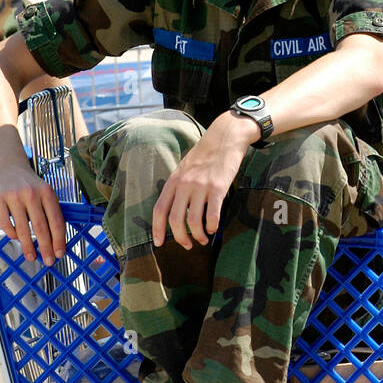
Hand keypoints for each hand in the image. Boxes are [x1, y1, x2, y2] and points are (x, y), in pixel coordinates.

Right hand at [0, 160, 66, 265]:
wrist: (6, 163)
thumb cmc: (27, 182)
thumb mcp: (43, 190)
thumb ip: (49, 209)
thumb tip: (56, 238)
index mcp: (47, 192)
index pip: (56, 221)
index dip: (59, 240)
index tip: (60, 253)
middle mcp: (32, 193)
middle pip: (41, 228)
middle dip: (46, 248)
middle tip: (48, 261)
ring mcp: (13, 196)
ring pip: (23, 229)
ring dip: (28, 246)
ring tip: (31, 256)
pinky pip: (6, 224)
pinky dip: (12, 234)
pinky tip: (16, 238)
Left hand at [151, 112, 255, 249]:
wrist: (225, 136)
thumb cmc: (206, 153)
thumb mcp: (185, 167)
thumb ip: (179, 186)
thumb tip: (176, 210)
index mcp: (174, 180)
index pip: (159, 210)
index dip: (157, 229)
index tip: (158, 243)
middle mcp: (184, 184)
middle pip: (176, 220)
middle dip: (180, 238)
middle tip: (188, 245)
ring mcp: (201, 186)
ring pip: (194, 221)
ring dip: (198, 235)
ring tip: (204, 239)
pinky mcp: (218, 187)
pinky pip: (212, 215)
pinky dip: (212, 227)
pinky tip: (214, 228)